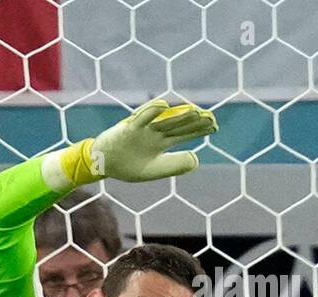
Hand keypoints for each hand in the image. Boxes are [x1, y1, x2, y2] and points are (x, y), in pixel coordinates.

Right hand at [59, 98, 217, 186]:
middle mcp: (155, 132)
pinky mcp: (128, 128)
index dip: (199, 129)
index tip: (214, 126)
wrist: (103, 165)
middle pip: (178, 124)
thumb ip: (174, 165)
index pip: (185, 133)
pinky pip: (140, 118)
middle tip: (210, 117)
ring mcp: (143, 129)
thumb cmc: (128, 166)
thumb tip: (196, 159)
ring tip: (194, 112)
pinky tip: (164, 106)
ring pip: (164, 120)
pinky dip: (150, 111)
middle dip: (194, 121)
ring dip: (178, 115)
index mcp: (162, 142)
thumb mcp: (154, 170)